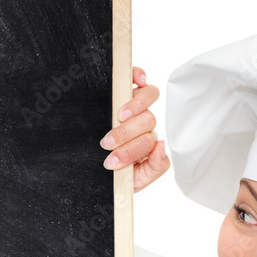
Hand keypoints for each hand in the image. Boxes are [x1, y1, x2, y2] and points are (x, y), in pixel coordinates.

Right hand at [101, 67, 169, 192]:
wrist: (96, 171)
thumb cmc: (115, 174)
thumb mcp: (135, 180)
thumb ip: (154, 168)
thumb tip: (161, 147)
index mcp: (146, 144)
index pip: (150, 141)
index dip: (132, 150)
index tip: (110, 161)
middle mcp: (143, 125)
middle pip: (148, 120)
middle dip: (126, 134)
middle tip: (107, 143)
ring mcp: (134, 107)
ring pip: (146, 97)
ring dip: (133, 107)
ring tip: (118, 117)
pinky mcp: (123, 92)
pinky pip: (138, 78)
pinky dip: (139, 76)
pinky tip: (136, 80)